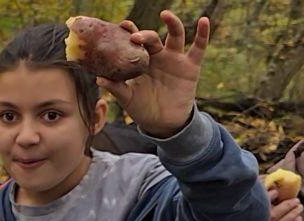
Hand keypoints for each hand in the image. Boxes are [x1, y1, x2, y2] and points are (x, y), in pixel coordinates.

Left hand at [98, 11, 208, 137]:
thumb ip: (116, 88)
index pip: (134, 42)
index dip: (130, 32)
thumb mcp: (128, 99)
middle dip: (144, 35)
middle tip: (135, 36)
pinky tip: (204, 21)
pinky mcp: (191, 66)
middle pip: (152, 38)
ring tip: (165, 14)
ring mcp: (175, 59)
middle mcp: (157, 56)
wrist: (163, 123)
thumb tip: (98, 78)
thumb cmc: (142, 108)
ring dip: (172, 23)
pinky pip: (199, 48)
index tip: (122, 25)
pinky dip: (203, 34)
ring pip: (175, 36)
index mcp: (141, 61)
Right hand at [240, 189, 302, 220]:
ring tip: (300, 206)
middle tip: (296, 200)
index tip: (277, 191)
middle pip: (273, 217)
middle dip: (286, 206)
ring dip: (292, 215)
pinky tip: (298, 219)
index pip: (260, 208)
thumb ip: (263, 206)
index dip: (269, 198)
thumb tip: (274, 188)